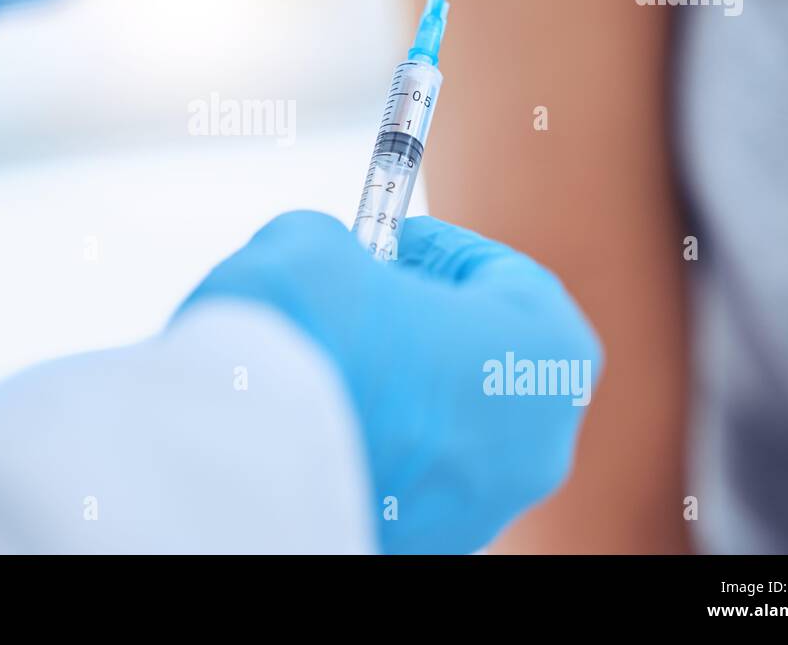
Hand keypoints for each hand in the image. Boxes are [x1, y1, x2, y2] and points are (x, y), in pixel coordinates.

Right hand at [177, 211, 602, 553]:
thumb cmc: (306, 340)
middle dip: (421, 323)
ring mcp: (480, 507)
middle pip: (484, 360)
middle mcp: (536, 444)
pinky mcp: (419, 545)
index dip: (443, 251)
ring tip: (323, 361)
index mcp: (547, 354)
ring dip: (393, 389)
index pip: (508, 279)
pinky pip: (404, 477)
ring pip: (444, 427)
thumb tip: (326, 266)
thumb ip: (340, 248)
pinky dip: (368, 444)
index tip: (396, 242)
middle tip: (358, 297)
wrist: (240, 460)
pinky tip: (311, 418)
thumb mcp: (317, 247)